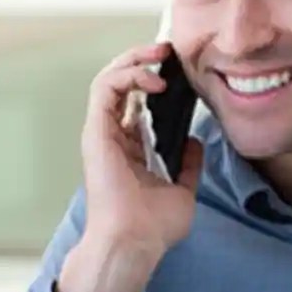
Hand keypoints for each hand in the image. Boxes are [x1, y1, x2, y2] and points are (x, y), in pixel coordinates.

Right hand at [56, 43, 204, 291]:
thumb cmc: (153, 227)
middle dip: (143, 59)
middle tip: (168, 49)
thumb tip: (194, 142)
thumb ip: (188, 164)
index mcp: (130, 149)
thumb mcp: (183, 190)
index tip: (178, 69)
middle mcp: (113, 137)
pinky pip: (105, 88)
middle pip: (121, 83)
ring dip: (134, 59)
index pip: (137, 101)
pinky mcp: (96, 132)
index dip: (154, 78)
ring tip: (160, 53)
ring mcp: (102, 133)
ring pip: (109, 78)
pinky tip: (154, 79)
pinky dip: (128, 75)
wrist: (135, 242)